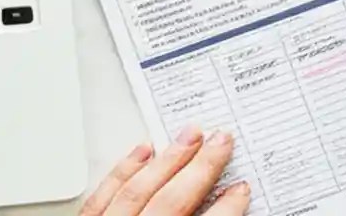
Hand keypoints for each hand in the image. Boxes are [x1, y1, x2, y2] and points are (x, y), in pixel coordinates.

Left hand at [81, 127, 250, 215]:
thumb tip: (225, 201)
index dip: (227, 209)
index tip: (242, 188)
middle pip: (172, 202)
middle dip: (200, 169)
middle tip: (222, 141)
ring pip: (137, 191)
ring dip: (167, 160)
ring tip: (190, 136)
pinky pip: (103, 195)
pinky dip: (125, 170)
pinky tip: (142, 150)